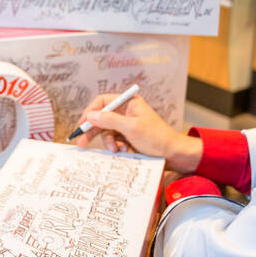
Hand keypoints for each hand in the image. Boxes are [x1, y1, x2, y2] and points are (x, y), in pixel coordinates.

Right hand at [73, 94, 201, 172]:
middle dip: (93, 130)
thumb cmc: (157, 138)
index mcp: (129, 102)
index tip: (82, 124)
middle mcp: (126, 111)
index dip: (90, 112)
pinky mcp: (128, 136)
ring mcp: (126, 124)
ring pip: (106, 131)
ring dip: (108, 141)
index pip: (102, 101)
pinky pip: (113, 140)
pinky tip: (123, 150)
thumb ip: (109, 120)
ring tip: (115, 149)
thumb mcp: (131, 128)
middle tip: (82, 142)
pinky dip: (115, 146)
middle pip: (101, 117)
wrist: (173, 154)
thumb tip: (90, 115)